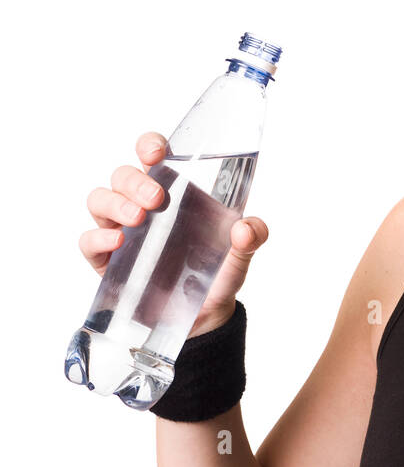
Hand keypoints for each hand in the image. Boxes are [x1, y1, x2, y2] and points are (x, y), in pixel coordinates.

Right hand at [80, 131, 268, 337]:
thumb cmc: (217, 277)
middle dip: (134, 180)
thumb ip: (252, 239)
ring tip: (138, 219)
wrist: (203, 321)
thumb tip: (247, 228)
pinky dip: (97, 236)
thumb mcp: (240, 257)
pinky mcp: (108, 262)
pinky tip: (117, 241)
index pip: (151, 156)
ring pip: (99, 200)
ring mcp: (122, 232)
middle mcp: (143, 207)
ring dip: (114, 203)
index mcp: (174, 193)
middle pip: (122, 175)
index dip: (149, 145)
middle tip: (156, 199)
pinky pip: (88, 240)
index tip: (156, 152)